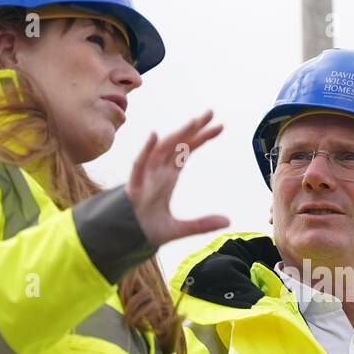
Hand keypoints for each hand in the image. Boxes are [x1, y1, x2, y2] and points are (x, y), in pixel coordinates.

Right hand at [126, 110, 229, 247]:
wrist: (124, 241)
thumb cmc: (147, 229)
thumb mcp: (179, 229)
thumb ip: (202, 224)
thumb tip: (228, 222)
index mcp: (167, 177)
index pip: (186, 150)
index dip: (202, 137)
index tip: (220, 126)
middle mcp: (157, 172)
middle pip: (177, 144)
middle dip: (193, 128)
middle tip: (211, 112)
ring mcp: (146, 177)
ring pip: (162, 150)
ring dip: (177, 135)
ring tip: (193, 122)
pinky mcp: (134, 186)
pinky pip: (139, 165)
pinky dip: (146, 150)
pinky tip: (155, 136)